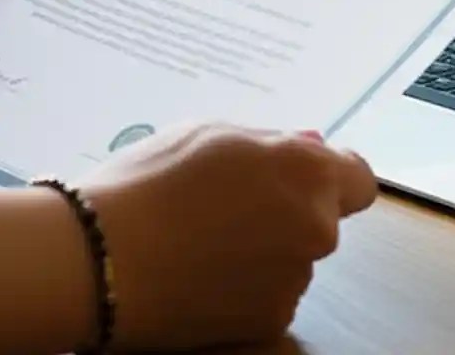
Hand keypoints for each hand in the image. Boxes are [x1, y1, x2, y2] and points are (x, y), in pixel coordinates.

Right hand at [73, 122, 377, 350]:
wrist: (98, 262)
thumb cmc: (145, 187)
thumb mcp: (205, 134)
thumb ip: (265, 145)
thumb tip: (302, 150)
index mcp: (305, 171)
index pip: (357, 177)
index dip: (329, 176)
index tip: (298, 178)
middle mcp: (315, 227)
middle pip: (320, 218)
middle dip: (286, 210)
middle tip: (226, 204)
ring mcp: (295, 280)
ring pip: (293, 258)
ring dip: (264, 250)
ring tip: (199, 242)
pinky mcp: (270, 321)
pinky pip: (270, 295)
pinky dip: (244, 287)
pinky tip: (198, 274)